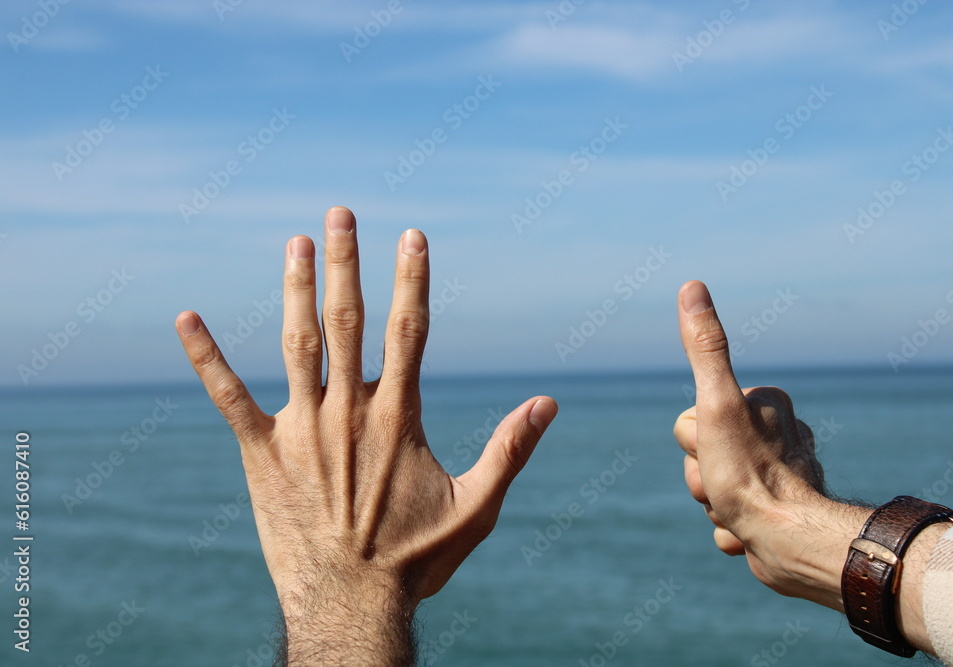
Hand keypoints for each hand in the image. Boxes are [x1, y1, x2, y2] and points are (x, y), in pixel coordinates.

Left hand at [175, 207, 557, 664]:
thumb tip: (548, 403)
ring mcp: (301, 430)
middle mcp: (348, 411)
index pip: (408, 331)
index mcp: (397, 417)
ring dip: (296, 290)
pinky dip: (207, 357)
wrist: (350, 606)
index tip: (411, 235)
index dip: (412, 279)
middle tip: (341, 213)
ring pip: (298, 345)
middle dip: (347, 263)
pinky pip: (228, 397)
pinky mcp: (261, 454)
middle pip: (348, 321)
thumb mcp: (477, 507)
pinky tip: (185, 318)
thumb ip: (510, 449)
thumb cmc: (415, 559)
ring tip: (296, 243)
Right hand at [672, 281, 942, 654]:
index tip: (719, 451)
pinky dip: (732, 528)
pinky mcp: (778, 513)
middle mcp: (777, 433)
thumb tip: (692, 286)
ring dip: (715, 505)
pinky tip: (747, 531)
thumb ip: (705, 348)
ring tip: (738, 511)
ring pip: (713, 486)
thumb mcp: (716, 405)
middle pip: (702, 452)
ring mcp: (778, 474)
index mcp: (765, 403)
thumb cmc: (748, 474)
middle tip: (724, 485)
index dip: (694, 440)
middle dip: (702, 476)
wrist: (788, 545)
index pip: (693, 417)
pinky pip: (734, 518)